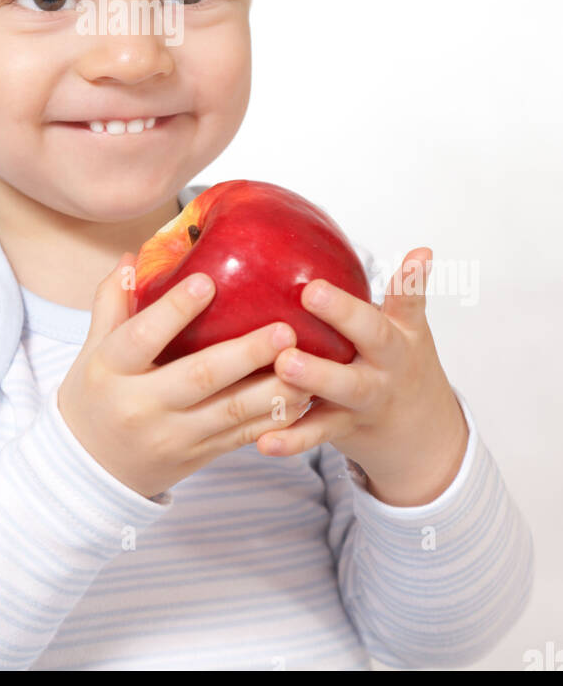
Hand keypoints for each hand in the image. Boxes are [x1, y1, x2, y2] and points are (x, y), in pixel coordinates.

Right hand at [57, 253, 313, 499]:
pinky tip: (303, 397)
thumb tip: (134, 256)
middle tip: (284, 329)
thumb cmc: (94, 396)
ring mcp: (173, 436)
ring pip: (231, 413)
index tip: (208, 281)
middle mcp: (142, 405)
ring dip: (273, 389)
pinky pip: (242, 437)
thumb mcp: (93, 349)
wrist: (89, 470)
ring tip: (307, 363)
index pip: (142, 337)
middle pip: (199, 377)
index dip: (174, 310)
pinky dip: (274, 419)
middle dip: (245, 354)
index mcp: (111, 370)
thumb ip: (113, 302)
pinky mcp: (198, 457)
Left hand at [256, 249, 469, 506]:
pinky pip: (316, 433)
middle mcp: (388, 363)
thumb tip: (407, 246)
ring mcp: (368, 399)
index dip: (412, 279)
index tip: (417, 257)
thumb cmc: (398, 364)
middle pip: (373, 338)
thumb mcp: (406, 328)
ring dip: (314, 377)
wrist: (421, 438)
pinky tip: (264, 439)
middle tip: (311, 292)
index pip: (408, 301)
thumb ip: (400, 292)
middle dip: (344, 315)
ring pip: (343, 388)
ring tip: (284, 365)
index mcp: (400, 332)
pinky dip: (290, 438)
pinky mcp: (345, 429)